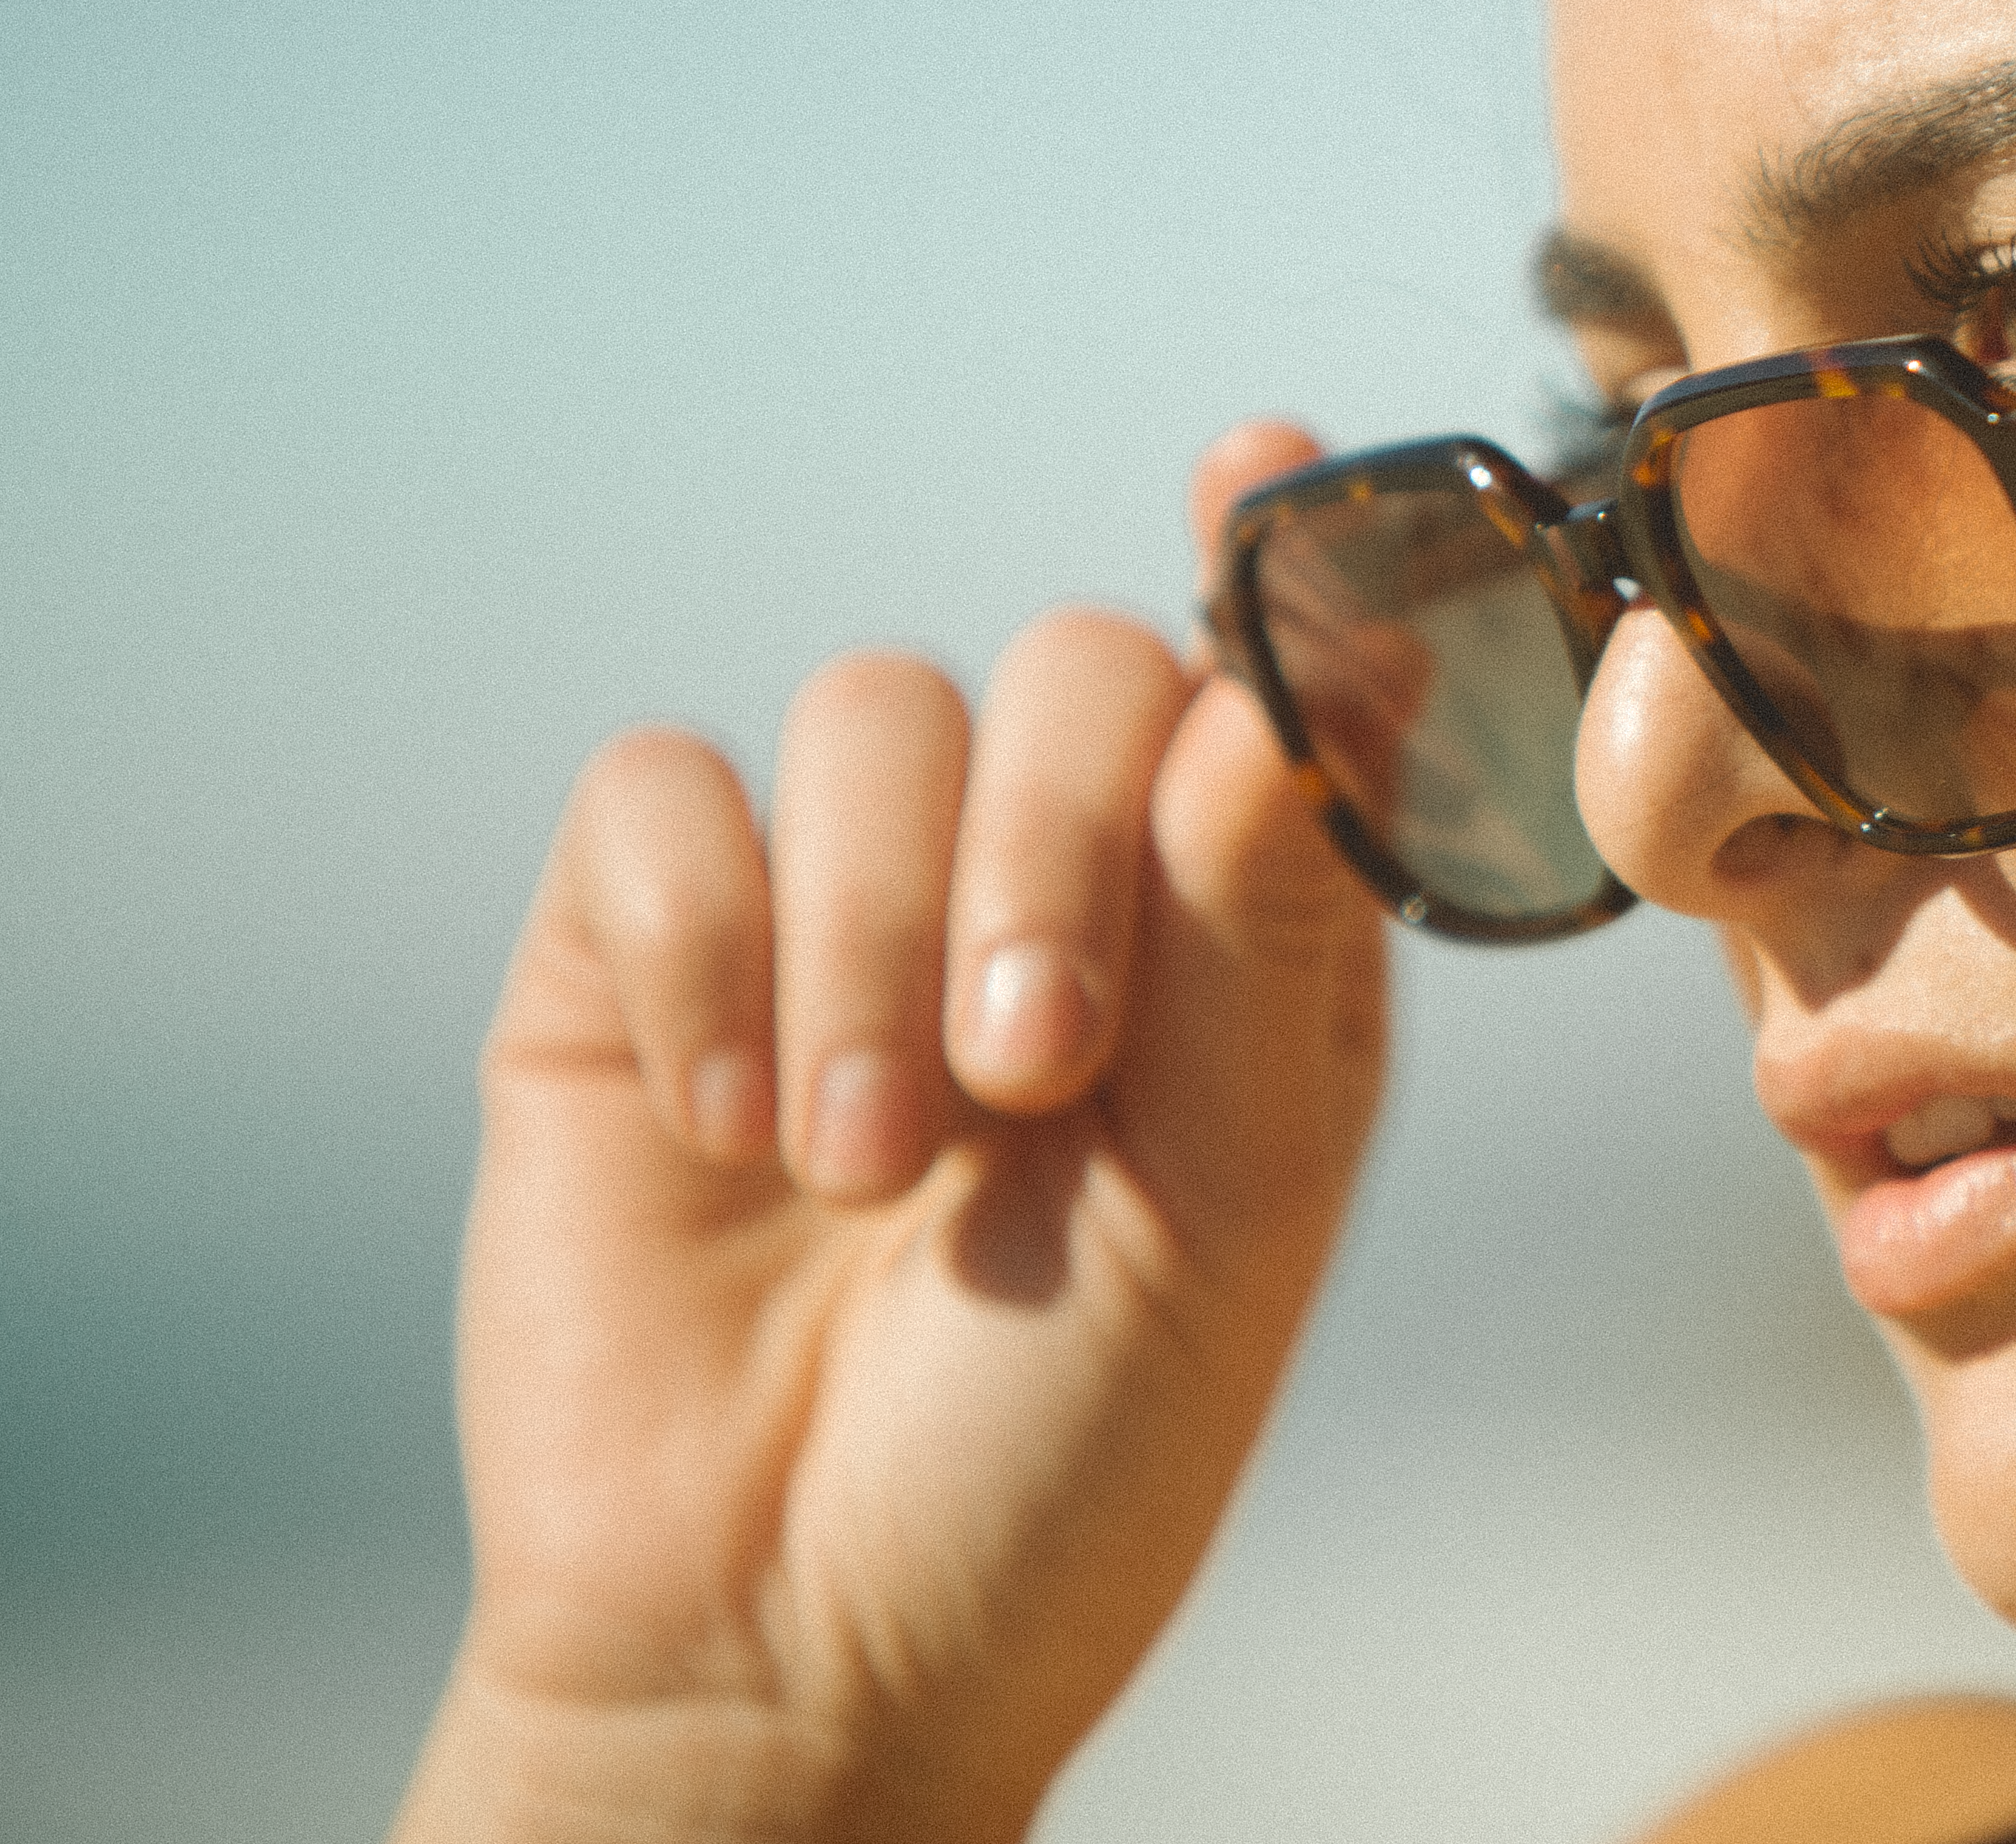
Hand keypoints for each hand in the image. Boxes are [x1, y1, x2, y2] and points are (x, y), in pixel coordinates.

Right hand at [397, 422, 1383, 1843]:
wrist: (803, 1642)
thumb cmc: (1063, 1444)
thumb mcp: (1226, 1205)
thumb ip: (1263, 945)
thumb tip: (1275, 694)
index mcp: (1234, 928)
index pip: (1265, 677)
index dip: (1276, 562)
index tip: (1259, 468)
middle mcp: (1052, 879)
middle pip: (1069, 668)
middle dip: (1050, 844)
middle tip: (1031, 1074)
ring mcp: (841, 903)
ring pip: (867, 713)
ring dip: (876, 933)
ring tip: (871, 1164)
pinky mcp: (644, 956)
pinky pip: (658, 800)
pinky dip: (702, 951)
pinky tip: (728, 1139)